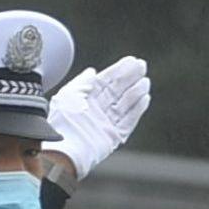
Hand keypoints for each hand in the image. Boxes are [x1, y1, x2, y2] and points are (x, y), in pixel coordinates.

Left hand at [44, 55, 149, 181]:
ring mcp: (106, 123)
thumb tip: (92, 71)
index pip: (105, 81)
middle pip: (117, 91)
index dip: (118, 70)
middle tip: (142, 65)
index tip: (131, 60)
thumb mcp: (69, 94)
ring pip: (125, 104)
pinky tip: (145, 98)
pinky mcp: (113, 136)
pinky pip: (128, 121)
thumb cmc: (64, 121)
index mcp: (85, 99)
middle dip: (130, 78)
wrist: (66, 148)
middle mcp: (97, 110)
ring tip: (145, 81)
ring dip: (136, 92)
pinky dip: (137, 110)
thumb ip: (83, 82)